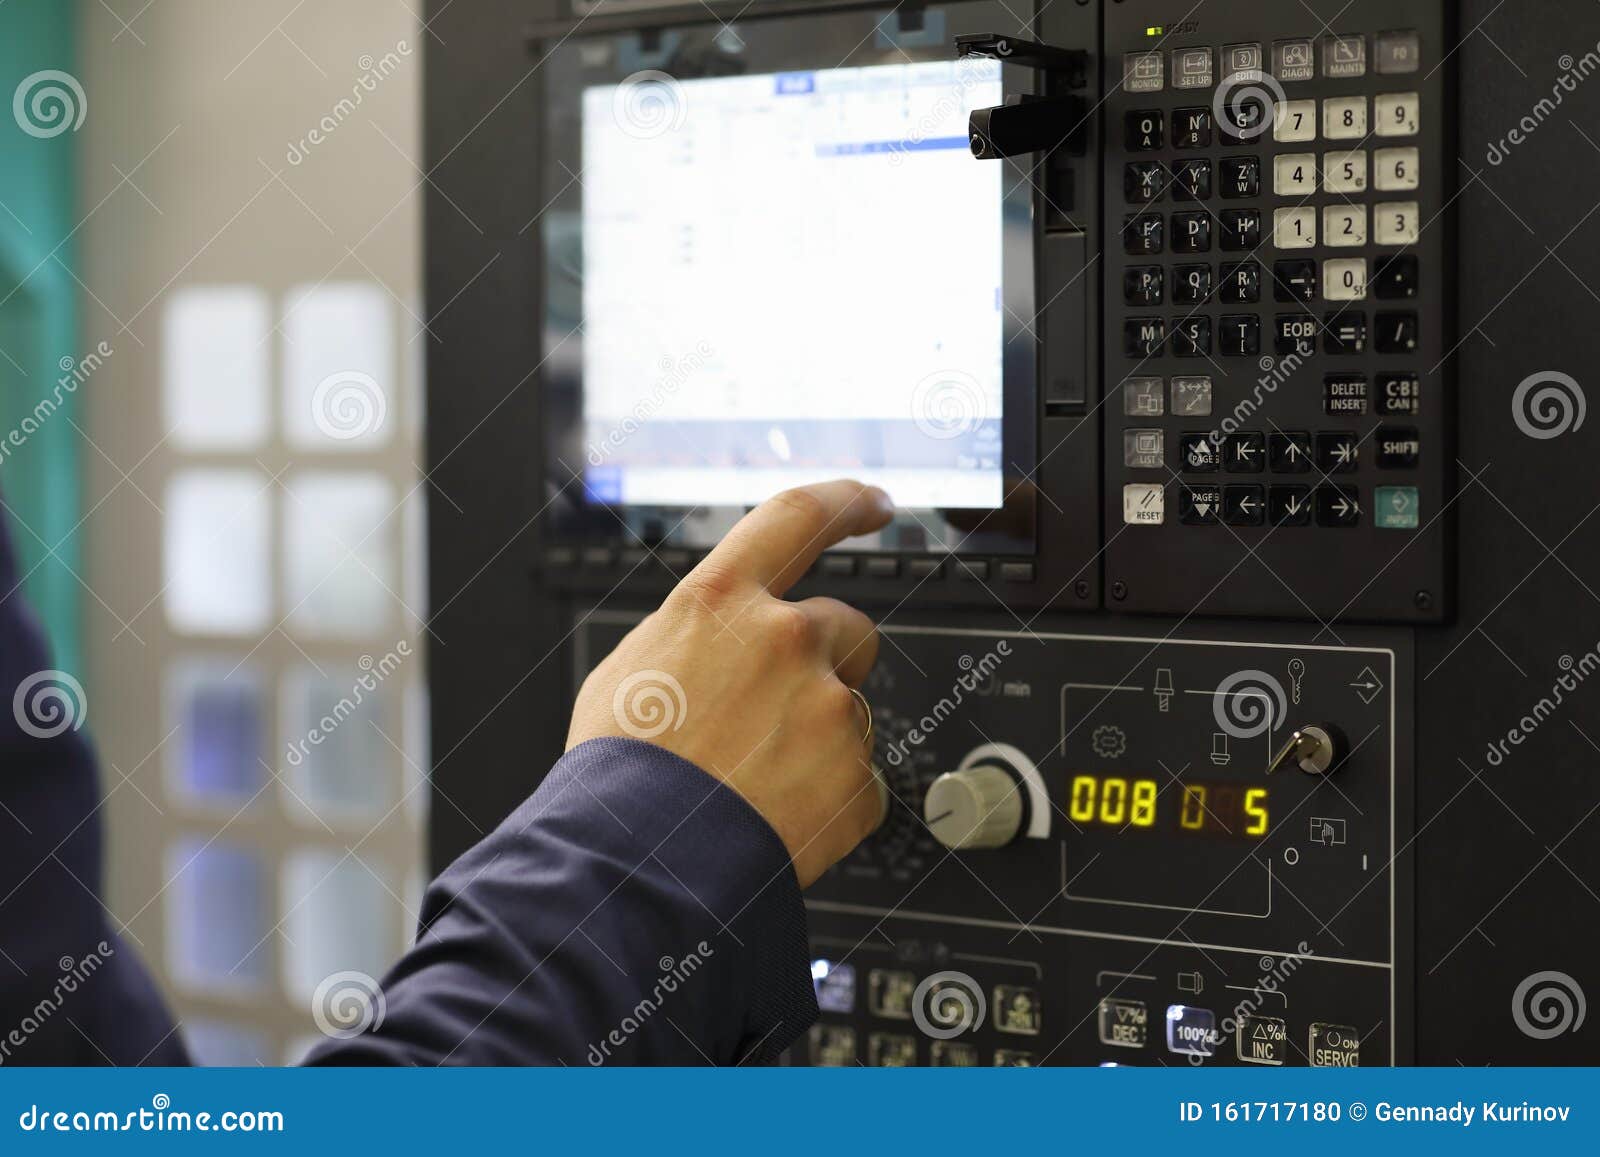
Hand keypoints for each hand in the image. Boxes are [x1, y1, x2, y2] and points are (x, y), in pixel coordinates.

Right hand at [567, 480, 893, 886]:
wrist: (635, 868)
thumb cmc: (620, 775)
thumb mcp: (632, 670)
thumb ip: (697, 635)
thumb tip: (720, 639)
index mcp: (721, 603)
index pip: (799, 516)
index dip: (843, 502)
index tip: (871, 501)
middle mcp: (785, 639)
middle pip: (846, 626)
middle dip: (826, 663)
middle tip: (777, 715)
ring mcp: (829, 707)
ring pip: (850, 710)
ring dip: (819, 739)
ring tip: (756, 783)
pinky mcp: (856, 776)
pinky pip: (857, 781)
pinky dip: (827, 801)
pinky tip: (777, 819)